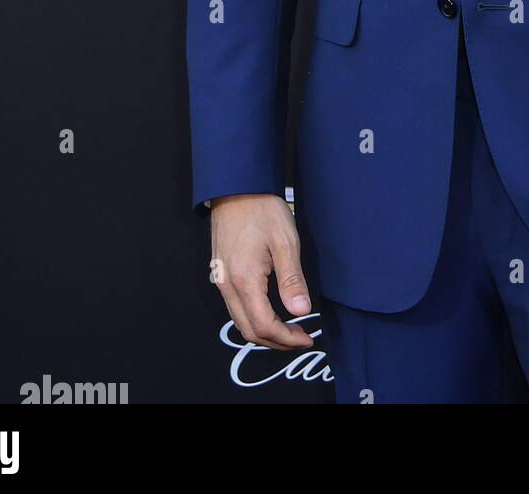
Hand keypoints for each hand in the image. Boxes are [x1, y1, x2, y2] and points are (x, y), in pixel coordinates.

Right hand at [208, 194, 314, 350]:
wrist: (236, 187)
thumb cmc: (262, 210)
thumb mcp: (285, 241)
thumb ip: (292, 280)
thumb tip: (301, 311)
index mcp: (244, 280)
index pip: (264, 325)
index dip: (286, 338)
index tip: (307, 338)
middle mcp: (227, 285)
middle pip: (249, 330)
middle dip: (276, 342)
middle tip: (300, 338)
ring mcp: (222, 280)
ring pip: (240, 320)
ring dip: (264, 332)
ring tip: (289, 329)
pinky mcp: (222, 273)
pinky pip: (236, 307)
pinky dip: (254, 318)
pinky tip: (272, 311)